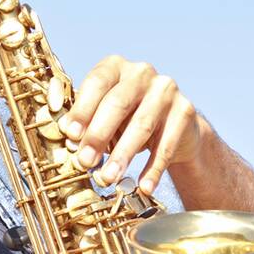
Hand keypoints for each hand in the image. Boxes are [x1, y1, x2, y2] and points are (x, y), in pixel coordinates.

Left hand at [57, 54, 208, 193]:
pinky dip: (153, 169)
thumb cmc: (126, 119)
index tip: (71, 135)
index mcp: (115, 67)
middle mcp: (142, 73)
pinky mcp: (185, 111)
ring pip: (142, 126)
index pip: (97, 83)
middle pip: (118, 103)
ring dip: (123, 155)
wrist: (172, 126)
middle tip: (85, 162)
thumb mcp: (102, 114)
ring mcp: (166, 90)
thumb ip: (84, 120)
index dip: (82, 110)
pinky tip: (144, 186)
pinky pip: (167, 145)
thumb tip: (69, 135)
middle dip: (98, 135)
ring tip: (109, 178)